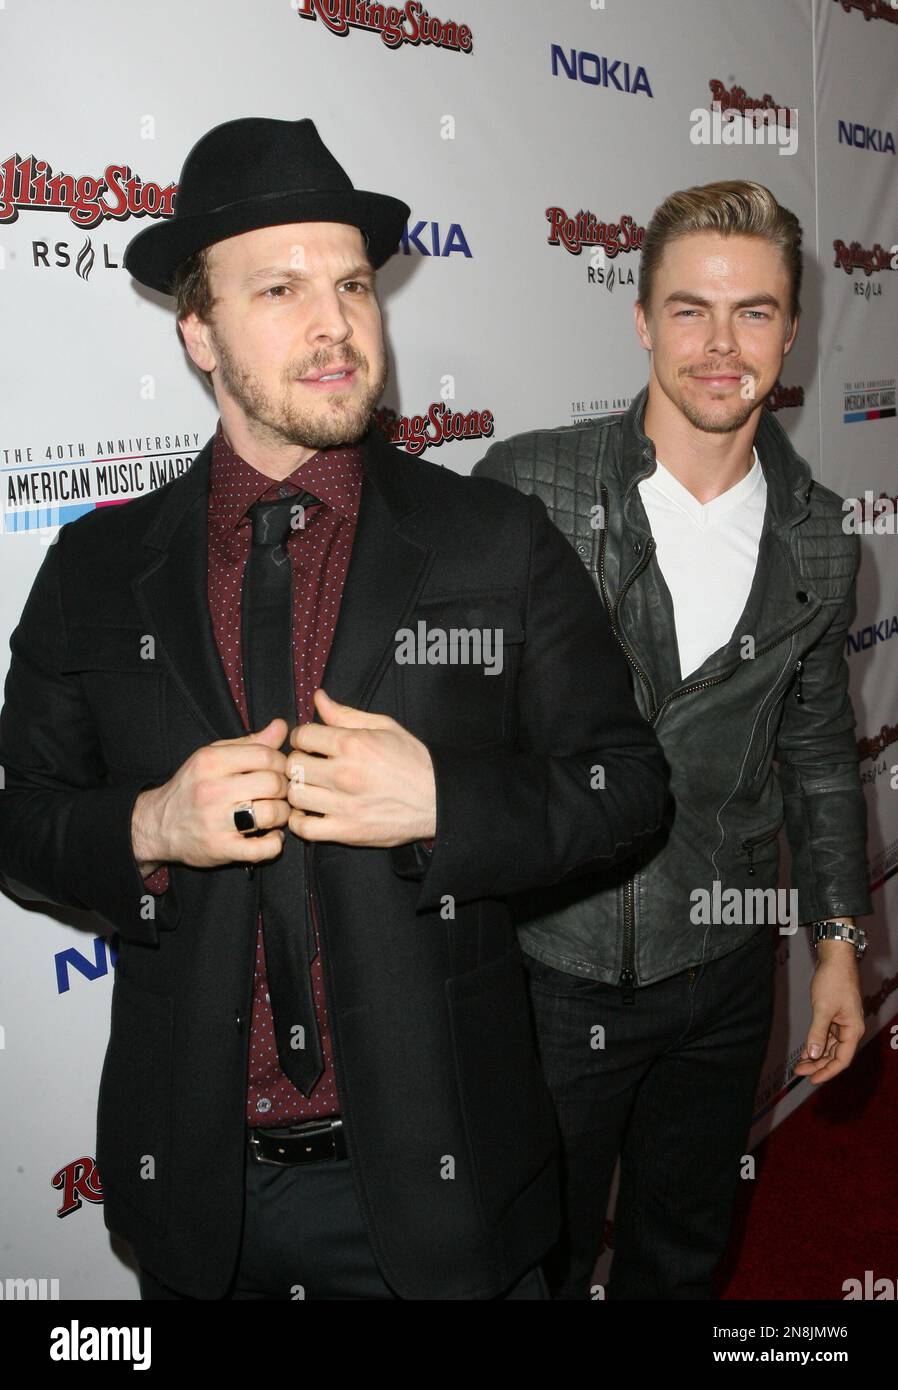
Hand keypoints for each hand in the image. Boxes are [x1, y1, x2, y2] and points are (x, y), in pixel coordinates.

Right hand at [131, 718, 290, 869]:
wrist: (157, 825)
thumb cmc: (192, 787)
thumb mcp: (213, 757)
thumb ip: (249, 743)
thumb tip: (281, 726)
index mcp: (211, 762)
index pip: (265, 755)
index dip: (281, 763)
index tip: (278, 772)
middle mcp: (212, 790)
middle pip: (273, 784)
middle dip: (284, 789)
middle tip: (278, 794)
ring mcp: (216, 822)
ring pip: (272, 814)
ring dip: (283, 815)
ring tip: (275, 814)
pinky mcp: (220, 849)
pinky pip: (263, 848)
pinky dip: (275, 844)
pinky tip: (271, 837)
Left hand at [285, 688, 436, 846]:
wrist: (438, 799)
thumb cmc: (413, 761)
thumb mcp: (384, 727)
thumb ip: (346, 714)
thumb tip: (318, 697)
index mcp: (353, 744)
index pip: (302, 736)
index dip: (303, 737)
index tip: (311, 744)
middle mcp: (344, 774)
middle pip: (293, 765)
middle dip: (299, 761)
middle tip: (311, 765)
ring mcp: (344, 805)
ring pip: (295, 794)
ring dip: (299, 789)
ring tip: (312, 788)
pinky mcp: (347, 831)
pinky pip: (304, 828)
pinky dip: (300, 821)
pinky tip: (310, 812)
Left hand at [793, 941, 864, 1084]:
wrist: (836, 960)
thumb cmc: (834, 981)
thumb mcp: (823, 1008)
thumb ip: (817, 1032)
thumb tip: (812, 1054)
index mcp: (853, 1030)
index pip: (842, 1059)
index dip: (827, 1072)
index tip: (812, 1080)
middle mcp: (850, 1030)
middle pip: (836, 1056)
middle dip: (818, 1065)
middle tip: (799, 1072)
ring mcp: (843, 1024)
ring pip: (830, 1047)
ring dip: (816, 1056)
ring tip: (799, 1065)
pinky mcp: (835, 1017)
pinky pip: (827, 1037)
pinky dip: (817, 1044)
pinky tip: (806, 1050)